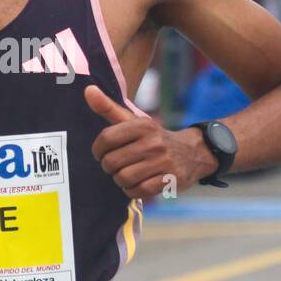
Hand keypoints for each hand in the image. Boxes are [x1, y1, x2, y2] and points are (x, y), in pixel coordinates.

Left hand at [85, 85, 213, 198]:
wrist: (193, 152)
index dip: (98, 150)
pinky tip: (136, 184)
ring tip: (126, 175)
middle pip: (112, 162)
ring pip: (124, 178)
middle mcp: (153, 142)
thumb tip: (88, 90)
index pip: (106, 138)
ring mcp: (163, 161)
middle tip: (116, 166)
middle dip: (109, 167)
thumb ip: (108, 107)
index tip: (101, 153)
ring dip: (120, 181)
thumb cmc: (153, 138)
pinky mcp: (171, 180)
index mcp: (142, 125)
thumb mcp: (134, 121)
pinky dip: (133, 191)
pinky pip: (140, 191)